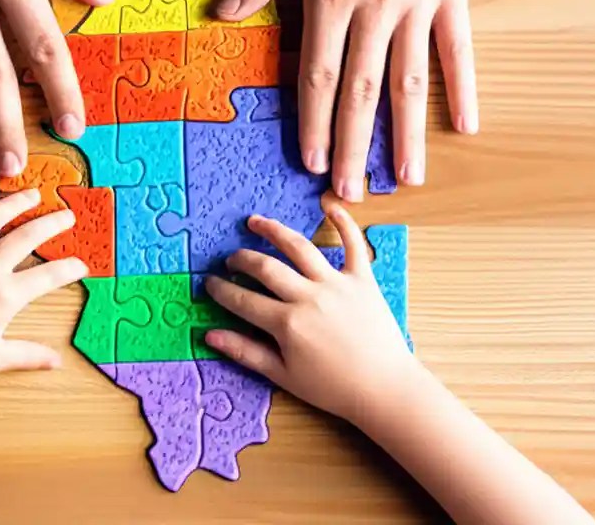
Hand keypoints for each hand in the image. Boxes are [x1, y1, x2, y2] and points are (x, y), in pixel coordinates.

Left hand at [0, 187, 87, 391]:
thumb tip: (56, 361)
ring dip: (17, 202)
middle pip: (27, 236)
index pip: (48, 277)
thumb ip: (27, 355)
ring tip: (33, 194)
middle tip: (67, 214)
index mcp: (4, 297)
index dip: (69, 268)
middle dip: (52, 223)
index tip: (81, 264)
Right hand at [204, 203, 416, 423]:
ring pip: (299, 247)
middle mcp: (309, 297)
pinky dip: (343, 222)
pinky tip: (329, 206)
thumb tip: (210, 335)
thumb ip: (246, 352)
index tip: (209, 283)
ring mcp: (337, 284)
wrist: (384, 388)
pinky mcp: (363, 279)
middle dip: (242, 260)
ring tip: (256, 222)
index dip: (222, 290)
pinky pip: (353, 244)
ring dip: (274, 230)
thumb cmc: (333, 387)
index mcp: (287, 324)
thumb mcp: (284, 375)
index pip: (243, 300)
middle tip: (231, 260)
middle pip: (266, 268)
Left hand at [217, 0, 485, 199]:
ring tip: (407, 180)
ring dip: (405, 135)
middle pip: (363, 92)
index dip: (315, 124)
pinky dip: (462, 88)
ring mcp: (417, 2)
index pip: (319, 75)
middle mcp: (375, 8)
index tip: (311, 164)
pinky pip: (458, 48)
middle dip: (355, 148)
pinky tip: (465, 126)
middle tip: (353, 193)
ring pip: (410, 81)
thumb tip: (226, 11)